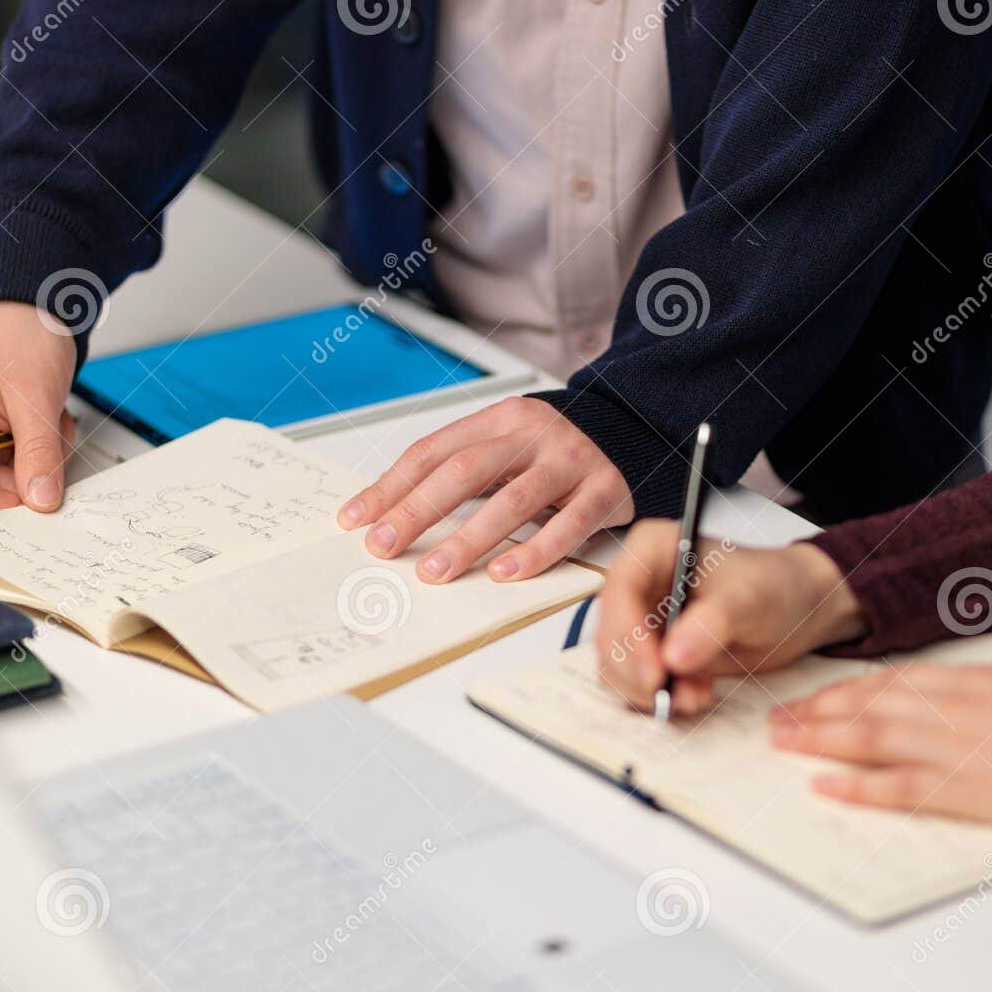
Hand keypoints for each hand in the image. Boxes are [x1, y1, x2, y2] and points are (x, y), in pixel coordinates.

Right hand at [0, 301, 76, 511]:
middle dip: (30, 463)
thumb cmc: (22, 332)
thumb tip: (40, 498)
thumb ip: (38, 451)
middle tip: (52, 441)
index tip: (30, 502)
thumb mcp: (34, 398)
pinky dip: (45, 439)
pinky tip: (50, 414)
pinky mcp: (3, 423)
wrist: (41, 305)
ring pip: (14, 464)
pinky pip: (25, 449)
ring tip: (51, 417)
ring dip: (43, 449)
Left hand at [338, 397, 632, 581]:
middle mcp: (533, 434)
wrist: (635, 434)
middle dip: (417, 511)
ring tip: (435, 570)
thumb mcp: (505, 448)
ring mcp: (571, 461)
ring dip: (469, 538)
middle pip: (465, 471)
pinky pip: (568, 525)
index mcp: (499, 419)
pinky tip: (506, 572)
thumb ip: (459, 471)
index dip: (391, 487)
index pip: (432, 452)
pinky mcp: (605, 490)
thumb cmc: (556, 453)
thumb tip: (392, 513)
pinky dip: (535, 551)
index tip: (356, 520)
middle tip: (383, 546)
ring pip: (513, 500)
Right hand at [597, 520, 864, 713]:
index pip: (620, 590)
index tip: (656, 673)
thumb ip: (711, 624)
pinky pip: (632, 683)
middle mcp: (635, 583)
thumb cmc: (771, 587)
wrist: (792, 608)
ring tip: (699, 695)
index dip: (629, 634)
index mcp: (651, 549)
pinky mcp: (646, 651)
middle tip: (679, 697)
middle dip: (640, 673)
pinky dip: (658, 698)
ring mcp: (637, 619)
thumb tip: (673, 657)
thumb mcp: (748, 600)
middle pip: (610, 634)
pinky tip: (696, 694)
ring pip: (616, 666)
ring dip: (650, 691)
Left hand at [771, 664, 991, 826]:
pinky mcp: (970, 790)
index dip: (842, 690)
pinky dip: (859, 786)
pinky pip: (903, 787)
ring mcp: (961, 749)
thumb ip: (972, 696)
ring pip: (873, 737)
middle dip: (818, 712)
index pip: (890, 681)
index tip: (811, 698)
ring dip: (820, 739)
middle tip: (778, 721)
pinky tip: (825, 785)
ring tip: (783, 743)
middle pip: (870, 705)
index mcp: (971, 683)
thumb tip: (928, 701)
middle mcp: (958, 709)